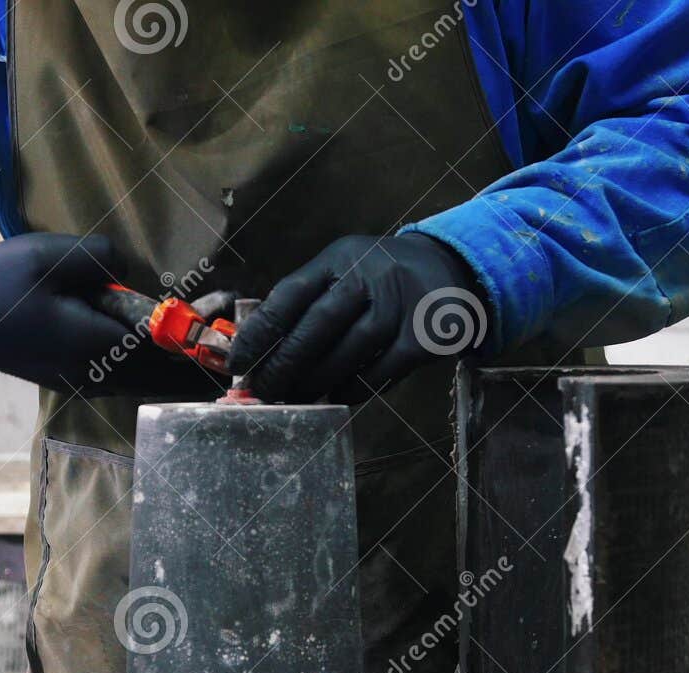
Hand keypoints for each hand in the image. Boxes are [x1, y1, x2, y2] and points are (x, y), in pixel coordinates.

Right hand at [0, 233, 217, 394]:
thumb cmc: (0, 283)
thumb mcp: (52, 255)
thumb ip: (103, 260)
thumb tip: (132, 275)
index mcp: (95, 345)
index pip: (164, 348)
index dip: (200, 331)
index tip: (230, 311)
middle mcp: (97, 374)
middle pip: (164, 371)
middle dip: (200, 349)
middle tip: (231, 323)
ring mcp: (86, 381)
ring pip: (149, 377)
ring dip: (180, 358)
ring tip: (209, 329)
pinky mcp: (78, 378)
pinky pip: (130, 376)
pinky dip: (156, 362)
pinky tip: (169, 341)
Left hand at [228, 233, 488, 403]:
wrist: (450, 268)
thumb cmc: (379, 276)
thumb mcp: (344, 268)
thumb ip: (307, 300)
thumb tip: (260, 346)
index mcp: (338, 259)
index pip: (289, 295)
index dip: (260, 332)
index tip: (238, 362)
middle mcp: (367, 278)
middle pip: (316, 326)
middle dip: (284, 365)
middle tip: (264, 391)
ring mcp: (397, 307)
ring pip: (347, 353)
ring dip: (316, 382)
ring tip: (295, 398)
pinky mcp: (421, 337)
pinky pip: (379, 372)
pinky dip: (354, 389)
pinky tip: (337, 397)